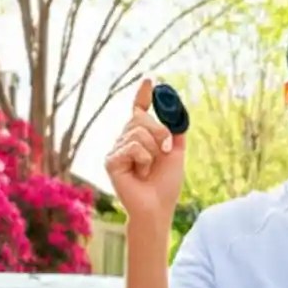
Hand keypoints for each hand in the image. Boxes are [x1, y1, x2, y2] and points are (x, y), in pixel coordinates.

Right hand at [104, 77, 186, 225]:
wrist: (157, 207)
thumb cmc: (165, 184)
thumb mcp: (176, 153)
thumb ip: (175, 132)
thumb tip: (174, 109)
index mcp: (140, 138)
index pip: (138, 110)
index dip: (143, 94)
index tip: (150, 80)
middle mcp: (125, 140)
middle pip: (142, 118)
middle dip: (160, 133)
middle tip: (164, 152)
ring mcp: (116, 150)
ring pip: (138, 131)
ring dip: (153, 150)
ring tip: (149, 168)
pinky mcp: (111, 160)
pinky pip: (133, 147)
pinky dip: (144, 160)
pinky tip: (140, 174)